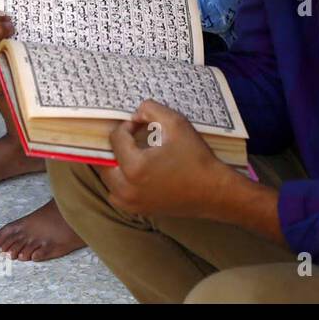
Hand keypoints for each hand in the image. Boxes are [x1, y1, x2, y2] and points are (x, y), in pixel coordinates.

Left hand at [99, 100, 235, 218]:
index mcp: (135, 167)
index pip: (116, 139)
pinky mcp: (138, 210)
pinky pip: (117, 193)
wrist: (213, 191)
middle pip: (104, 160)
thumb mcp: (176, 123)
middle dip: (116, 145)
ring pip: (108, 179)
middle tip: (131, 136)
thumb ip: (151, 109)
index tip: (140, 124)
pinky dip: (121, 181)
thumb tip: (135, 115)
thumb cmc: (196, 158)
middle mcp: (127, 189)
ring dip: (115, 163)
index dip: (126, 126)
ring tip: (131, 152)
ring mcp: (131, 203)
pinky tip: (136, 171)